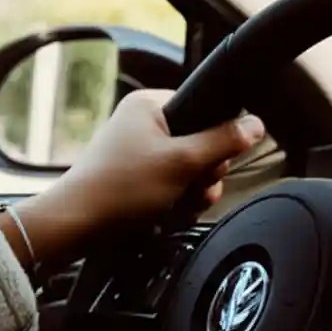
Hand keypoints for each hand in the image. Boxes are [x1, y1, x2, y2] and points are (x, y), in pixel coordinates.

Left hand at [0, 89, 264, 269]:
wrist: (75, 226)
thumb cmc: (122, 188)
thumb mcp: (182, 162)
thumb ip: (223, 141)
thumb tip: (257, 124)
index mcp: (150, 104)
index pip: (203, 107)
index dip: (217, 135)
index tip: (214, 158)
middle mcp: (144, 123)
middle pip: (200, 141)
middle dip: (205, 171)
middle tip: (195, 186)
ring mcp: (138, 152)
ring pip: (189, 167)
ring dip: (194, 190)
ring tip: (181, 205)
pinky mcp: (135, 178)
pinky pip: (172, 184)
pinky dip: (177, 201)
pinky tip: (170, 214)